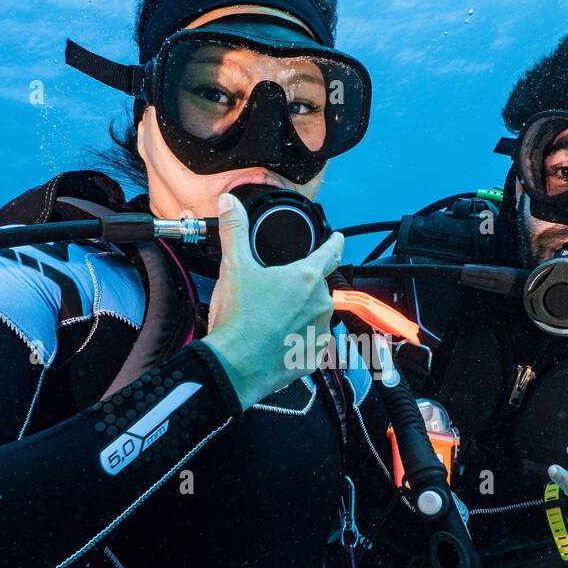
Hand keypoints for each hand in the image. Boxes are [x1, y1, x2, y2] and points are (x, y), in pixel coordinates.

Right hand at [201, 192, 343, 409]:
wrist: (234, 365)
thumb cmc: (238, 318)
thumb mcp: (233, 266)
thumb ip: (234, 230)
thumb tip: (229, 203)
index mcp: (306, 278)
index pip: (329, 253)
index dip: (334, 243)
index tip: (338, 239)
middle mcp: (320, 304)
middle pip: (315, 288)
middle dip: (298, 288)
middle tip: (272, 294)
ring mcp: (319, 333)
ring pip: (313, 316)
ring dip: (298, 314)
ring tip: (269, 319)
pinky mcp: (312, 358)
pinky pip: (308, 344)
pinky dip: (296, 340)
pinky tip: (275, 340)